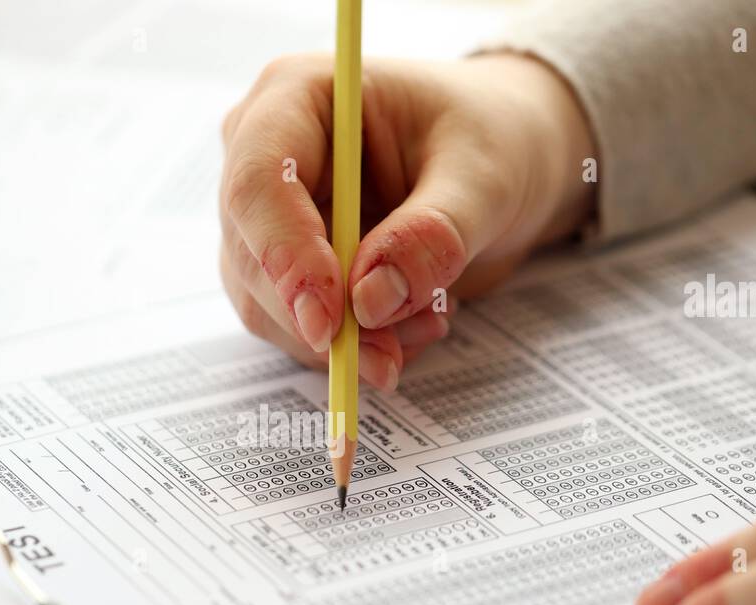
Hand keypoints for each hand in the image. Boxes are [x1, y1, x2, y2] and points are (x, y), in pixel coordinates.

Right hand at [219, 52, 595, 388]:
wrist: (502, 159)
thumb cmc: (490, 137)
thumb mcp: (484, 177)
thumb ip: (432, 234)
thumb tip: (371, 300)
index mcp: (297, 97)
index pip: (258, 184)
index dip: (286, 258)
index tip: (330, 322)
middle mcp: (265, 154)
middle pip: (252, 257)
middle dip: (324, 320)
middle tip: (390, 357)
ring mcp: (269, 217)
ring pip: (267, 305)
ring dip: (345, 341)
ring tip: (429, 321)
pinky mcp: (286, 268)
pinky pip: (297, 328)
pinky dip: (354, 346)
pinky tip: (412, 324)